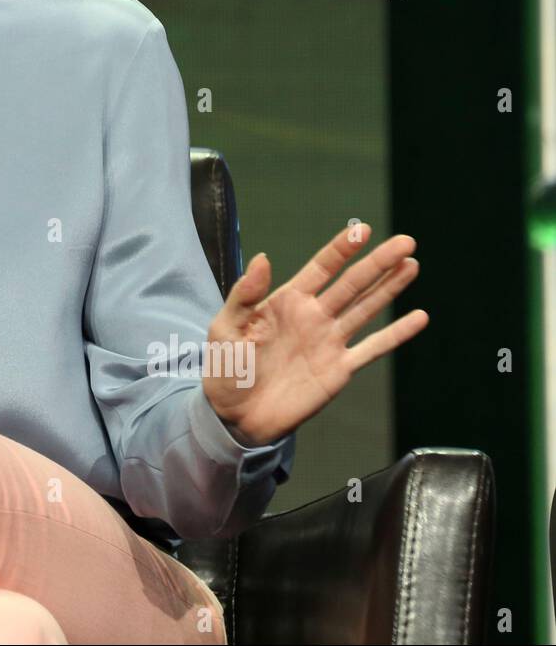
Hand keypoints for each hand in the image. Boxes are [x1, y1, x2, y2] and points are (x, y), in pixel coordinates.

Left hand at [202, 223, 427, 446]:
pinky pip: (373, 348)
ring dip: (390, 287)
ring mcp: (329, 341)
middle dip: (378, 262)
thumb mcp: (226, 328)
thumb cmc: (226, 369)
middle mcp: (313, 316)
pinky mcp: (339, 369)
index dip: (341, 249)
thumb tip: (262, 257)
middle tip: (406, 241)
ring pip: (367, 308)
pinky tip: (419, 317)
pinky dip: (396, 334)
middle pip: (352, 283)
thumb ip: (244, 295)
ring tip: (411, 264)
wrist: (235, 416)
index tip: (361, 230)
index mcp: (286, 301)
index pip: (320, 268)